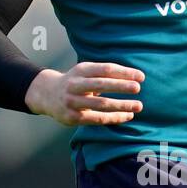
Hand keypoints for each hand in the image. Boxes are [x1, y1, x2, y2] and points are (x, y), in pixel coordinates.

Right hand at [25, 61, 144, 125]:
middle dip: (121, 86)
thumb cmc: (75, 82)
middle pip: (101, 85)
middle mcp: (75, 85)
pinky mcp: (72, 117)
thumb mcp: (85, 72)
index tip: (141, 76)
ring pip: (101, 104)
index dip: (124, 72)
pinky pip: (97, 118)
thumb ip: (104, 74)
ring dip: (122, 105)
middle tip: (138, 88)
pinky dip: (114, 117)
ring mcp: (72, 102)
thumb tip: (134, 77)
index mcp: (81, 70)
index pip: (105, 69)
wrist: (46, 94)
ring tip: (139, 105)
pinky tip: (128, 115)